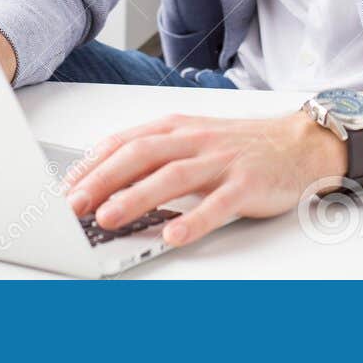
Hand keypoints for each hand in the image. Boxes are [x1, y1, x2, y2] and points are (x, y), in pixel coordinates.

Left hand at [61, 110, 346, 246]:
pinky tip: (173, 235)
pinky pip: (217, 202)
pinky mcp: (247, 183)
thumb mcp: (192, 140)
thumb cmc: (239, 146)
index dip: (91, 165)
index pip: (123, 142)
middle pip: (140, 155)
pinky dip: (193, 219)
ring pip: (172, 176)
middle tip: (73, 206)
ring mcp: (221, 160)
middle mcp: (194, 140)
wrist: (299, 143)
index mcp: (176, 127)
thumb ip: (153, 157)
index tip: (63, 188)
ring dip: (137, 197)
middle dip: (102, 180)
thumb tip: (105, 183)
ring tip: (109, 218)